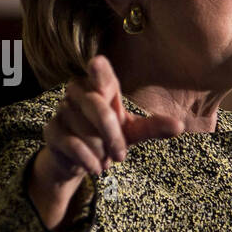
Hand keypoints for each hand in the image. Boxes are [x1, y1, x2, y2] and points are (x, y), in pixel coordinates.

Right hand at [28, 55, 180, 230]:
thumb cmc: (108, 136)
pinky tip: (95, 168)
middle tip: (122, 156)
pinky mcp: (51, 130)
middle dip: (113, 136)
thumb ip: (153, 127)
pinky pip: (73, 145)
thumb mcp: (133, 132)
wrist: (81, 161)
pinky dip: (89, 161)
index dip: (98, 70)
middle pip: (97, 108)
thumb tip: (180, 126)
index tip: (96, 63)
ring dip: (100, 152)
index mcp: (102, 87)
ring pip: (86, 132)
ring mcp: (63, 110)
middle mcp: (79, 92)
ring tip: (103, 156)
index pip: (100, 73)